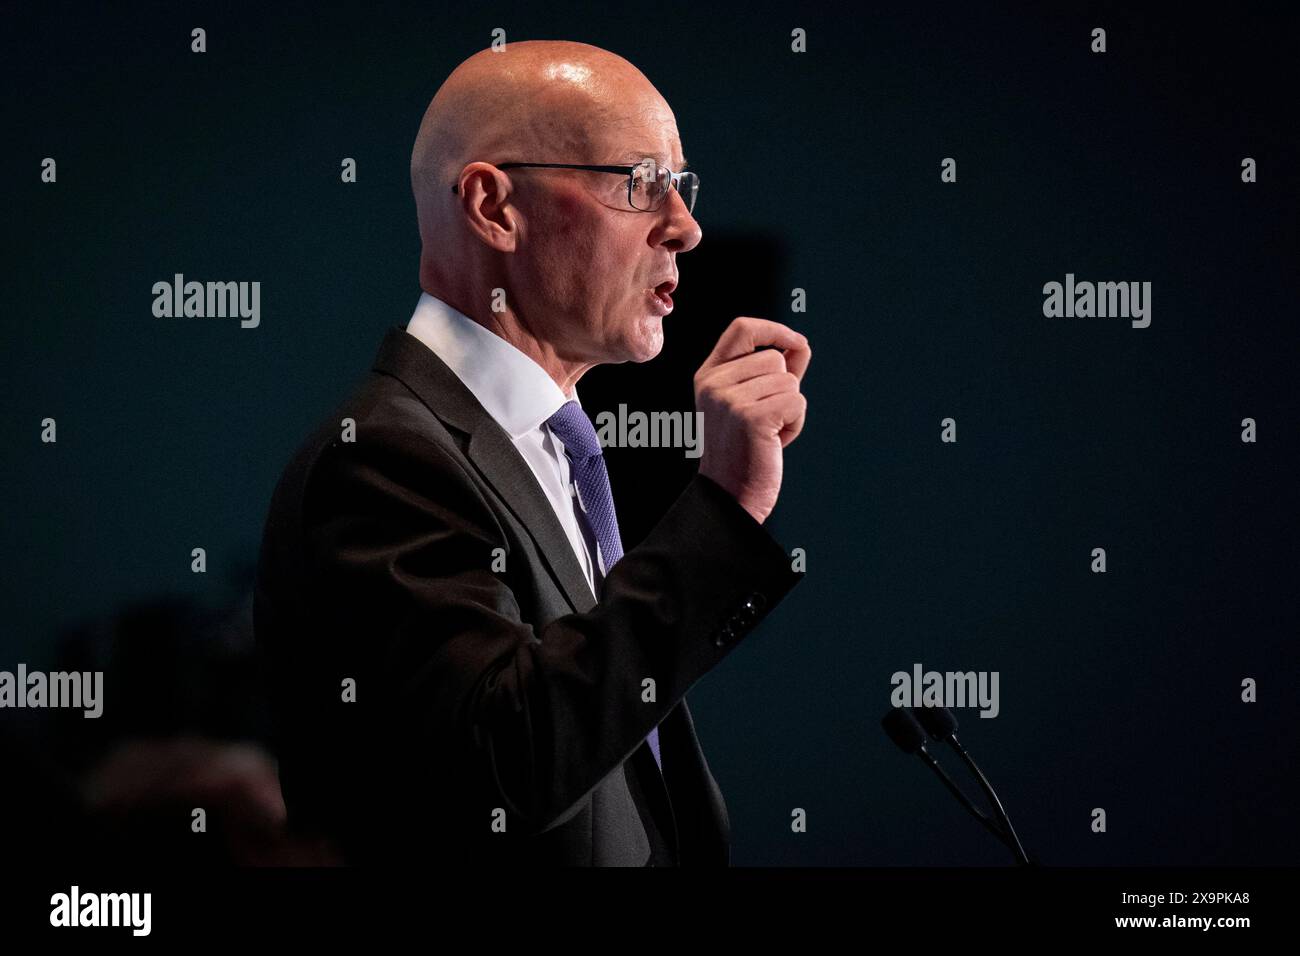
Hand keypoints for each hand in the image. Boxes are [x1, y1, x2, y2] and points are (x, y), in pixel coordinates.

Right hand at [693, 317, 809, 523]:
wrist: (729, 498)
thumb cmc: (743, 452)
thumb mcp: (748, 405)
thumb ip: (770, 373)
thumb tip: (800, 344)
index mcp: (708, 376)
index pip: (742, 328)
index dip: (773, 329)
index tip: (796, 342)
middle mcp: (714, 384)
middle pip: (775, 358)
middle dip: (784, 388)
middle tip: (765, 422)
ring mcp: (730, 400)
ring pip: (789, 381)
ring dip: (790, 409)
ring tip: (767, 434)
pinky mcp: (751, 417)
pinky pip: (796, 402)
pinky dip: (794, 425)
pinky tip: (774, 442)